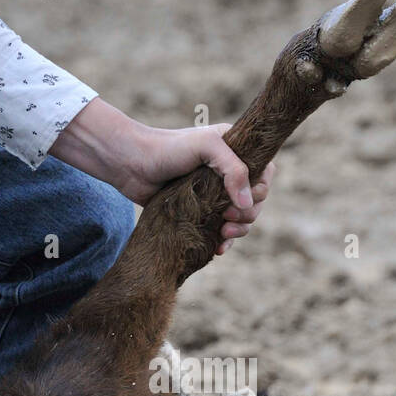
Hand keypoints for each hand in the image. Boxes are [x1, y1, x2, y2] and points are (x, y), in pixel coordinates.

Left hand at [50, 98, 275, 254]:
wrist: (131, 164)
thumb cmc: (167, 148)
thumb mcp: (206, 147)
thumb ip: (233, 170)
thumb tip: (248, 203)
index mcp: (235, 152)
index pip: (265, 173)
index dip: (260, 190)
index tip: (243, 199)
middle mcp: (227, 173)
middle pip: (255, 200)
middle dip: (248, 214)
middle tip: (228, 219)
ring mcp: (214, 195)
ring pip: (241, 218)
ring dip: (239, 230)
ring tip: (223, 234)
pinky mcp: (199, 213)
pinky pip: (221, 232)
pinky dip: (224, 242)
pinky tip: (217, 248)